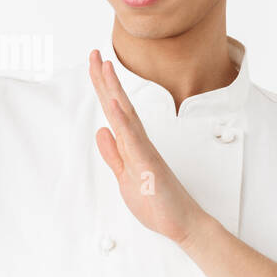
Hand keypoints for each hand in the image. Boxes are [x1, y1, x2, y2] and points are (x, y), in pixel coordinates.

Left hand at [88, 50, 207, 244]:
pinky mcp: (149, 165)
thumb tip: (102, 131)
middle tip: (94, 53)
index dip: (103, 88)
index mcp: (132, 144)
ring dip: (114, 90)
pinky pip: (134, 139)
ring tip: (104, 65)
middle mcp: (139, 142)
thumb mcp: (124, 176)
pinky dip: (123, 120)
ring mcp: (144, 151)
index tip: (94, 65)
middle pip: (118, 105)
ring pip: (126, 115)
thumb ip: (113, 154)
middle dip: (105, 79)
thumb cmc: (158, 202)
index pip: (114, 111)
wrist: (182, 223)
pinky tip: (115, 103)